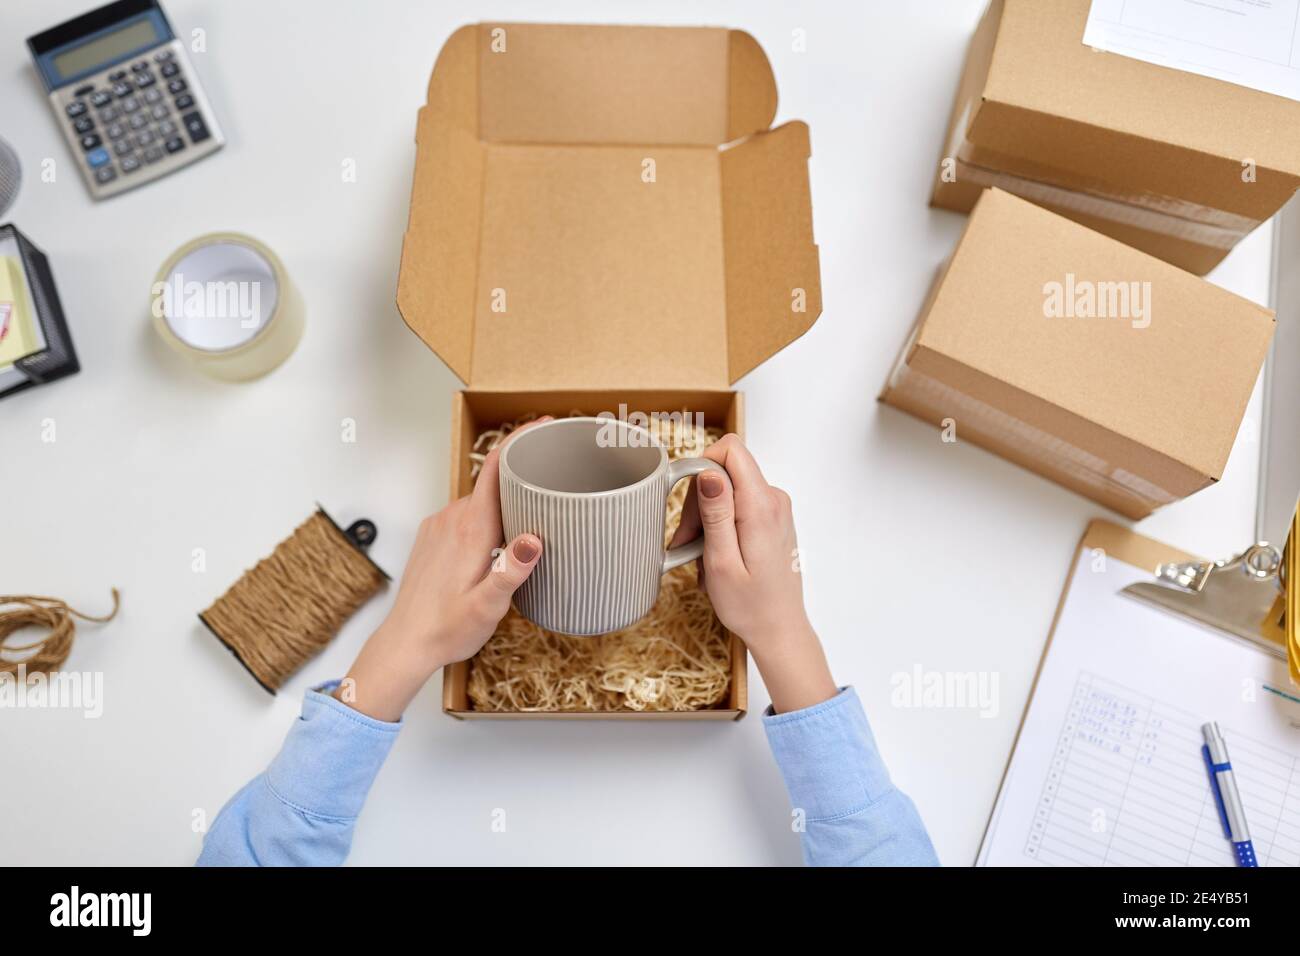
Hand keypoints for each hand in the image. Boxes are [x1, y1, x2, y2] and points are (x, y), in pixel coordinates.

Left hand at [336, 418, 549, 720]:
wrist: (406, 644)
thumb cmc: (448, 628)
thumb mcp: (489, 605)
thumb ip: (511, 570)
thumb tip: (534, 539)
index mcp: (471, 528)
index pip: (494, 467)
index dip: (518, 440)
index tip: (543, 426)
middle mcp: (452, 519)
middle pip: (491, 480)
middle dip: (521, 473)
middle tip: (555, 475)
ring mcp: (439, 526)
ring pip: (479, 499)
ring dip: (504, 499)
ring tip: (533, 511)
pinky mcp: (433, 538)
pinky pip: (465, 514)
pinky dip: (486, 515)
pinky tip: (501, 537)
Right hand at [670, 434, 837, 713]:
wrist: (780, 630)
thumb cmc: (750, 605)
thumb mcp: (722, 561)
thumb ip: (716, 513)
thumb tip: (708, 471)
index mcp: (761, 506)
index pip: (731, 450)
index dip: (701, 467)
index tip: (689, 505)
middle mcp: (774, 500)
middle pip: (726, 470)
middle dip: (699, 500)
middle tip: (687, 540)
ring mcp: (776, 508)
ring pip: (729, 489)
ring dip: (707, 517)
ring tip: (701, 554)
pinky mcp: (772, 519)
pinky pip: (739, 505)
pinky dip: (721, 524)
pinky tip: (715, 554)